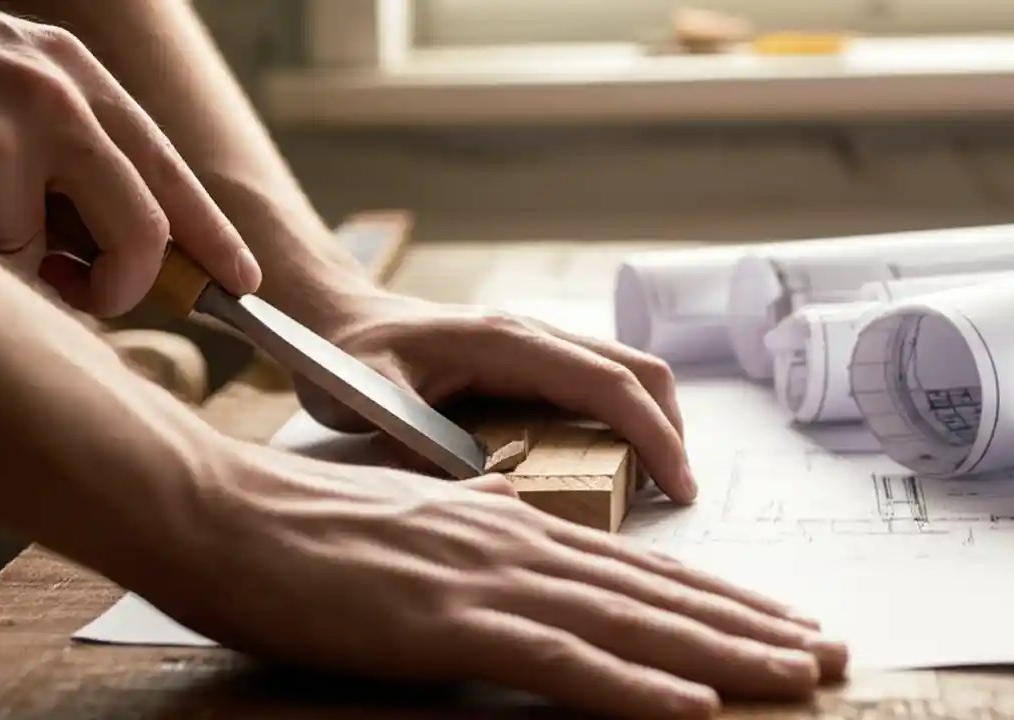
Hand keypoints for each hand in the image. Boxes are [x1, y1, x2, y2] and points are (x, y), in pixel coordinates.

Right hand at [0, 1, 259, 314]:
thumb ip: (71, 155)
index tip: (242, 281)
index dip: (212, 236)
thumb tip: (131, 257)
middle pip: (141, 231)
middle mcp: (48, 91)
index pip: (169, 170)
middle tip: (88, 291)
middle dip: (120, 284)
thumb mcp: (6, 90)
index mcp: (73, 73)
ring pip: (35, 250)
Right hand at [137, 440, 846, 718]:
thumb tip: (529, 552)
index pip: (645, 569)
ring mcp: (493, 584)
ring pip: (635, 624)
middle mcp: (525, 546)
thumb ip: (483, 543)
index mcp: (518, 527)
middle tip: (832, 651)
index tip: (785, 621)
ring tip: (801, 676)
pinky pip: (563, 663)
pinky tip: (695, 708)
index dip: (722, 598)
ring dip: (726, 654)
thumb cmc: (314, 530)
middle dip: (755, 627)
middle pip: (662, 594)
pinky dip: (635, 688)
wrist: (229, 512)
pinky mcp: (452, 625)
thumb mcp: (420, 529)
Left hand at [294, 291, 698, 502]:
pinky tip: (611, 464)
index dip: (653, 435)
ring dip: (652, 424)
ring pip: (626, 374)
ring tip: (652, 486)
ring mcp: (537, 343)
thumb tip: (479, 495)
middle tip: (676, 494)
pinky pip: (599, 383)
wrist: (336, 318)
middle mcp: (534, 335)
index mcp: (508, 342)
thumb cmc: (346, 357)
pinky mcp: (532, 360)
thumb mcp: (368, 400)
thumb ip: (415, 443)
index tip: (678, 487)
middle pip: (639, 370)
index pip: (609, 384)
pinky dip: (625, 420)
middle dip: (671, 430)